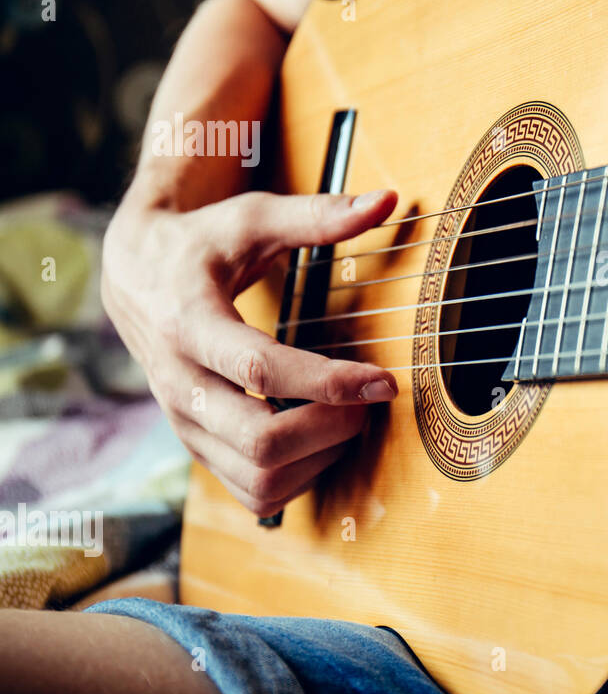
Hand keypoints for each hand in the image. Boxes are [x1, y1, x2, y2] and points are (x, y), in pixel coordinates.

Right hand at [102, 187, 400, 516]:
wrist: (134, 276)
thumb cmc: (202, 244)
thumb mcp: (253, 219)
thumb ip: (320, 215)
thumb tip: (387, 201)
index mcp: (189, 325)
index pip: (261, 370)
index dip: (329, 381)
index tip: (383, 380)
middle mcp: (179, 385)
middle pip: (260, 439)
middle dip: (332, 426)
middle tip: (369, 397)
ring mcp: (185, 424)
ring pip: (259, 476)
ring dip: (321, 456)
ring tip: (350, 415)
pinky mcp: (197, 447)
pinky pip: (253, 492)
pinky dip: (300, 477)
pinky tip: (322, 438)